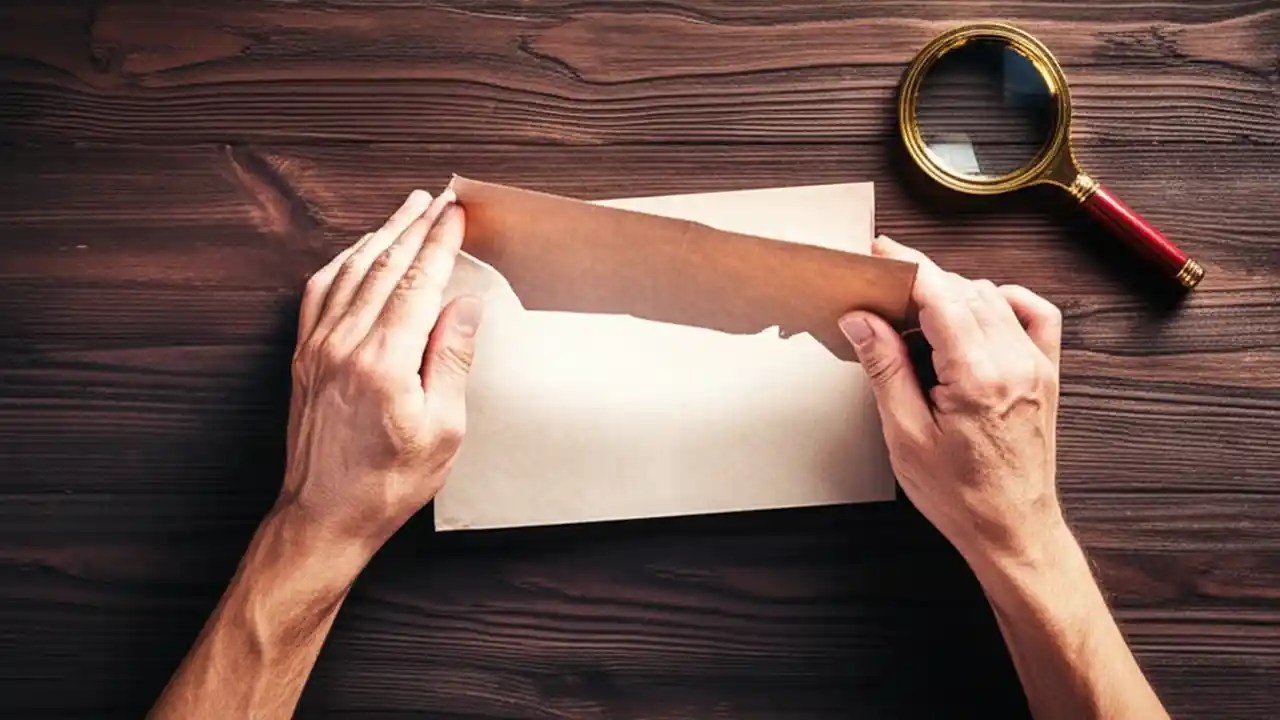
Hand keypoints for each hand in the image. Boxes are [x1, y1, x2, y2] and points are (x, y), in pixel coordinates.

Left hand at [279, 189, 481, 554]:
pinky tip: (359, 252)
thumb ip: (452, 361)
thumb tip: (463, 306)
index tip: (457, 213)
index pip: (417, 284)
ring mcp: (317, 348)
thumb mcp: (443, 430)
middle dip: (414, 226)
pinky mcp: (303, 357)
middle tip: (438, 199)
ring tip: (406, 210)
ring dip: (381, 235)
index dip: (439, 243)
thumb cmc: (390, 482)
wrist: (325, 515)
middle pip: (384, 267)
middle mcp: (344, 346)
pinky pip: (320, 293)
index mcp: (384, 363)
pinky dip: (343, 263)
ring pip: (351, 272)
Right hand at [839, 236, 1065, 569]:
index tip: (879, 254)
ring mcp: (1035, 365)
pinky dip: (1003, 300)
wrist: (1013, 531)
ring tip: (917, 311)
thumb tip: (862, 321)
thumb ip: (885, 369)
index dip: (907, 267)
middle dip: (922, 279)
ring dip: (954, 292)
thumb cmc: (960, 496)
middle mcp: (1014, 363)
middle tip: (883, 287)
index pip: (941, 296)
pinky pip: (1034, 313)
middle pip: (964, 289)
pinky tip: (975, 310)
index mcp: (977, 377)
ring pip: (993, 297)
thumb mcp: (905, 437)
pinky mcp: (1046, 373)